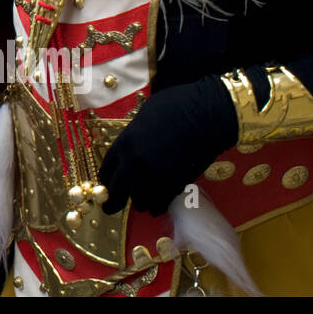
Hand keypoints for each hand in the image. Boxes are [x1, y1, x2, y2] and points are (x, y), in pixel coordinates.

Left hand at [97, 75, 237, 215]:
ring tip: (141, 202)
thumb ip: (134, 134)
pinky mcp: (175, 187)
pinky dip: (157, 207)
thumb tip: (132, 142)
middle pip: (116, 191)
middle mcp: (134, 163)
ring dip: (139, 201)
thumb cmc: (177, 105)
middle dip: (112, 201)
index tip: (106, 185)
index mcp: (124, 143)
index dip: (105, 179)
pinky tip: (156, 207)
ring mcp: (154, 177)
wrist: (207, 116)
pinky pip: (160, 205)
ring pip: (138, 201)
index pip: (106, 169)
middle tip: (110, 208)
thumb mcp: (144, 115)